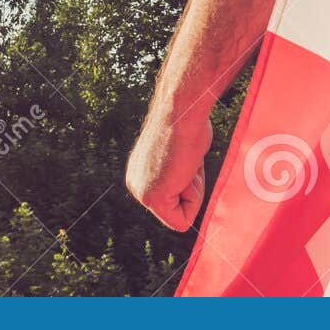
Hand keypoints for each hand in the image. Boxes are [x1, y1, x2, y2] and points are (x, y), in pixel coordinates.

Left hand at [125, 104, 212, 230]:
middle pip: (176, 211)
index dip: (190, 184)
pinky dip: (194, 198)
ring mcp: (141, 193)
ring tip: (186, 161)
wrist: (182, 108)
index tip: (185, 157)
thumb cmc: (187, 122)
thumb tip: (190, 175)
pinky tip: (185, 169)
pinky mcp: (152, 198)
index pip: (172, 202)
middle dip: (192, 189)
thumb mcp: (181, 154)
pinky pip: (182, 221)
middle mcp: (135, 186)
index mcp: (140, 175)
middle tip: (186, 158)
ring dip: (193, 191)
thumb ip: (179, 172)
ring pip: (181, 217)